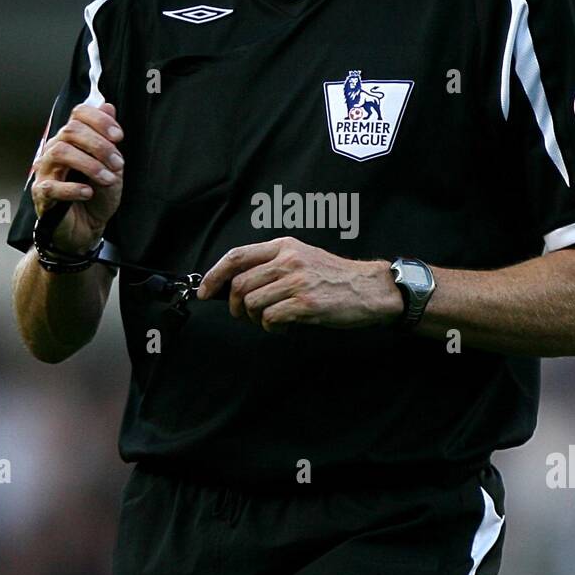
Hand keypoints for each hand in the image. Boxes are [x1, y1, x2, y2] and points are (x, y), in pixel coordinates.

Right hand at [32, 102, 123, 253]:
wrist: (87, 229)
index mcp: (72, 140)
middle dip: (99, 145)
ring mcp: (45, 171)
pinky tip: (89, 193)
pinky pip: (52, 185)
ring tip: (107, 178)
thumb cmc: (97, 197)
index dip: (99, 120)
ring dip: (89, 164)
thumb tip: (108, 105)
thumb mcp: (111, 166)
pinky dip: (73, 188)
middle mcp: (55, 150)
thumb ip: (108, 139)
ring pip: (60, 151)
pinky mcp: (42, 195)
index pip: (78, 114)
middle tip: (118, 164)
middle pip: (70, 130)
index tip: (119, 136)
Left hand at [196, 236, 402, 331]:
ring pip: (251, 303)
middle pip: (239, 284)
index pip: (237, 256)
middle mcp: (288, 260)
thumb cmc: (334, 277)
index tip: (205, 291)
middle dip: (235, 306)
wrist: (369, 288)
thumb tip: (235, 283)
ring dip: (255, 318)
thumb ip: (272, 264)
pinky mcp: (305, 303)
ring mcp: (296, 281)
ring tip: (271, 321)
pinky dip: (271, 327)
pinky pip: (270, 318)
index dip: (214, 275)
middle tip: (244, 316)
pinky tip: (284, 327)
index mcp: (284, 246)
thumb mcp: (302, 257)